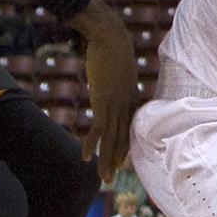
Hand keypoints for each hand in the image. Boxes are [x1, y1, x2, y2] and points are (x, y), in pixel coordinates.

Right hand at [74, 0, 137, 180]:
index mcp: (130, 98)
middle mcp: (126, 105)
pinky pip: (99, 129)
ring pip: (112, 139)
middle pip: (122, 138)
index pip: (128, 128)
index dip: (124, 146)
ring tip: (104, 179)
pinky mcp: (104, 101)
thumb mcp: (117, 65)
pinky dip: (92, 145)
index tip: (121, 160)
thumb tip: (108, 73)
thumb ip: (114, 75)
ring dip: (106, 160)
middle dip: (116, 160)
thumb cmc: (112, 46)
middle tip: (112, 179)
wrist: (111, 37)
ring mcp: (115, 105)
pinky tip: (86, 157)